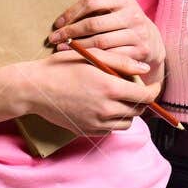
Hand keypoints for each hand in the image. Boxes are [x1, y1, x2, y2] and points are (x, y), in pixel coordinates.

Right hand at [14, 49, 159, 136]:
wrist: (34, 89)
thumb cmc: (63, 67)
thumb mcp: (94, 57)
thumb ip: (123, 63)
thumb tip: (145, 69)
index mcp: (110, 88)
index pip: (146, 96)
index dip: (154, 91)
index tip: (153, 86)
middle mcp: (106, 109)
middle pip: (138, 110)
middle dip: (141, 100)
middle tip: (134, 89)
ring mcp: (96, 123)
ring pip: (126, 123)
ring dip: (128, 112)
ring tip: (118, 98)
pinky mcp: (86, 131)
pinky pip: (110, 130)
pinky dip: (113, 121)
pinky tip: (103, 107)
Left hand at [47, 0, 164, 80]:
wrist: (152, 42)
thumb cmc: (123, 25)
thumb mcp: (115, 11)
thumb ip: (95, 10)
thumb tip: (61, 20)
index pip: (92, 2)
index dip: (71, 13)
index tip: (57, 24)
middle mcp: (133, 15)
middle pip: (94, 23)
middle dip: (70, 32)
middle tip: (54, 39)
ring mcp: (138, 34)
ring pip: (100, 42)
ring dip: (77, 48)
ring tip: (61, 49)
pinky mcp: (140, 52)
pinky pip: (110, 57)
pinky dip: (92, 59)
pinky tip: (80, 60)